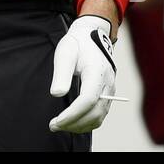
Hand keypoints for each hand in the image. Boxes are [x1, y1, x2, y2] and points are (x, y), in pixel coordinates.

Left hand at [49, 15, 117, 133]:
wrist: (92, 37)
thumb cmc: (77, 45)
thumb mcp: (65, 53)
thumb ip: (61, 73)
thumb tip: (57, 94)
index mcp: (97, 72)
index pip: (88, 100)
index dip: (73, 114)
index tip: (57, 120)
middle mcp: (107, 84)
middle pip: (94, 113)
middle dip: (73, 123)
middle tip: (53, 125)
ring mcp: (110, 91)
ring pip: (98, 118)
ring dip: (79, 126)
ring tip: (60, 125)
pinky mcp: (107, 96)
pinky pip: (99, 115)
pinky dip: (86, 123)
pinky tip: (71, 122)